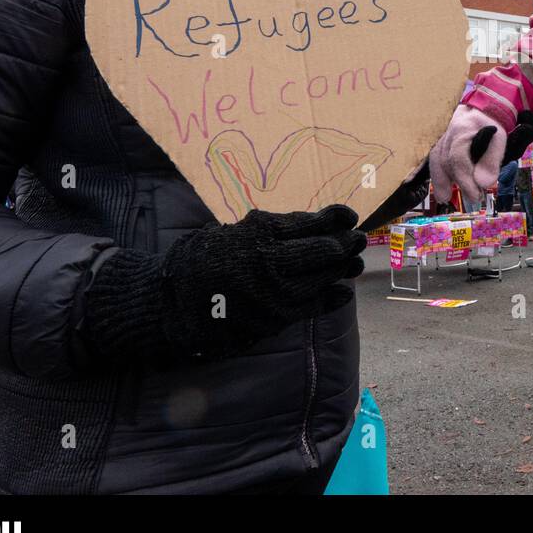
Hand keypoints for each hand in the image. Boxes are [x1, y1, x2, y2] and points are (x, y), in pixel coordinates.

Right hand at [86, 205, 367, 362]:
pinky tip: (344, 291)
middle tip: (359, 238)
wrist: (174, 302)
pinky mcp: (275, 317)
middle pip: (321, 250)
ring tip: (355, 261)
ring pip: (322, 278)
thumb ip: (269, 228)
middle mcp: (271, 261)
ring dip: (343, 268)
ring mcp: (275, 292)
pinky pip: (313, 307)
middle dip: (344, 243)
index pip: (308, 223)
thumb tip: (310, 223)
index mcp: (259, 233)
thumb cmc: (203, 260)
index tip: (349, 215)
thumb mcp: (233, 231)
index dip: (334, 218)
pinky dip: (333, 298)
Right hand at [429, 105, 506, 203]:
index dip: (465, 180)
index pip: (458, 159)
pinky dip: (437, 172)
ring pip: (435, 159)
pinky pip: (434, 157)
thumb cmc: (493, 122)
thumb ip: (491, 161)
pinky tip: (440, 185)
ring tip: (444, 197)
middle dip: (451, 183)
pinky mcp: (441, 139)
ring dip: (439, 179)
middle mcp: (448, 132)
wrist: (486, 104)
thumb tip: (483, 183)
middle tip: (462, 199)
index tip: (475, 196)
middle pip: (443, 160)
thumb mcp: (500, 139)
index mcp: (462, 130)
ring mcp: (442, 134)